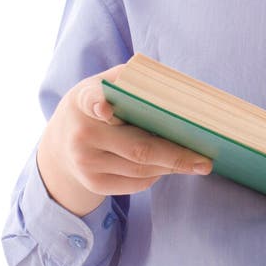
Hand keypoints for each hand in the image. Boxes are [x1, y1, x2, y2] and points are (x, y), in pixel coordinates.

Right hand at [37, 64, 211, 215]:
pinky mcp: (94, 184)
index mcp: (85, 100)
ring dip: (173, 166)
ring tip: (198, 162)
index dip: (99, 104)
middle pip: (137, 148)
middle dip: (175, 155)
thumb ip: (131, 80)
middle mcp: (83, 135)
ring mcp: (86, 163)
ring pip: (140, 170)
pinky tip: (172, 166)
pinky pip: (136, 184)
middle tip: (205, 159)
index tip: (107, 108)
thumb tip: (175, 91)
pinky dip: (158, 175)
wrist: (61, 141)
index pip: (91, 100)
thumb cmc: (97, 104)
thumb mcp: (104, 84)